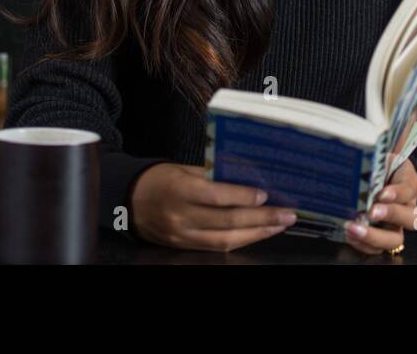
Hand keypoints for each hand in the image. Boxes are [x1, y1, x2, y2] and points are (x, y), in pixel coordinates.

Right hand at [128, 164, 297, 251]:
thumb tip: (247, 177)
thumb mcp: (183, 169)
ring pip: (226, 239)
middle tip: (287, 214)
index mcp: (181, 190)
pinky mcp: (185, 246)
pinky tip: (259, 233)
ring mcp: (184, 235)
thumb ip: (212, 175)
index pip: (217, 196)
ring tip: (279, 225)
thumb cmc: (160, 179)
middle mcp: (182, 216)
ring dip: (258, 233)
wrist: (129, 201)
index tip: (266, 195)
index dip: (243, 197)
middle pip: (227, 221)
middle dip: (262, 218)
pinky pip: (218, 247)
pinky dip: (242, 240)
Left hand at [344, 158, 416, 255]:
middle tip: (371, 212)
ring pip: (395, 238)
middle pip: (411, 218)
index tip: (382, 193)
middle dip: (391, 215)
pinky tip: (349, 235)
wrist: (377, 176)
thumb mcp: (381, 157)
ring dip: (374, 236)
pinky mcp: (383, 236)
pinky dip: (364, 244)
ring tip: (353, 229)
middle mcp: (408, 207)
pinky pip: (378, 248)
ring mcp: (397, 225)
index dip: (397, 193)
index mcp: (409, 183)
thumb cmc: (379, 165)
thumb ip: (375, 161)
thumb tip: (356, 163)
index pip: (408, 189)